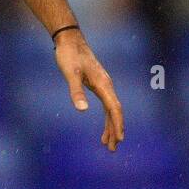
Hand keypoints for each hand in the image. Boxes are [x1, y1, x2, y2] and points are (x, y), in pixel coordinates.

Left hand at [55, 30, 124, 151]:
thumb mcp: (70, 73)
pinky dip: (106, 117)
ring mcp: (103, 85)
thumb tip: (82, 110)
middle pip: (115, 112)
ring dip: (111, 126)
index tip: (119, 138)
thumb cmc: (69, 56)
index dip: (118, 124)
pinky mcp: (98, 84)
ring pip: (111, 110)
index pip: (114, 108)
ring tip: (107, 144)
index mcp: (103, 84)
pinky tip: (104, 127)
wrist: (69, 40)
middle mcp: (107, 85)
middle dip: (115, 130)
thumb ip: (76, 91)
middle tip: (112, 148)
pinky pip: (106, 105)